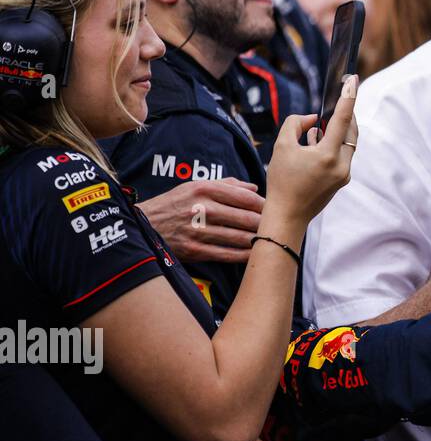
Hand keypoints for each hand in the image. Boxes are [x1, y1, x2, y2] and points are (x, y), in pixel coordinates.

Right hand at [136, 178, 263, 262]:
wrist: (142, 225)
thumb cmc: (174, 204)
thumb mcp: (194, 186)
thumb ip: (227, 185)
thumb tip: (254, 188)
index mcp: (204, 189)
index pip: (245, 198)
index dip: (265, 206)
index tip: (275, 210)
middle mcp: (201, 208)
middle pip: (245, 218)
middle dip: (265, 225)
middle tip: (277, 228)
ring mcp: (197, 231)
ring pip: (239, 237)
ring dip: (257, 241)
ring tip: (269, 241)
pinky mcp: (194, 250)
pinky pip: (227, 255)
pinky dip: (243, 255)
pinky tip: (254, 254)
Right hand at [264, 75, 358, 224]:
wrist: (286, 216)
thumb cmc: (281, 181)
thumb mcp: (281, 146)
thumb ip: (297, 123)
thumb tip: (314, 119)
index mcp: (328, 156)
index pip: (343, 119)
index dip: (348, 97)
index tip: (353, 79)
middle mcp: (342, 165)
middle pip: (350, 131)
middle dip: (344, 114)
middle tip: (338, 99)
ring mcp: (344, 175)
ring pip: (348, 144)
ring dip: (337, 131)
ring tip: (319, 125)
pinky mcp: (341, 181)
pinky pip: (342, 155)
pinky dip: (333, 145)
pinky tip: (317, 141)